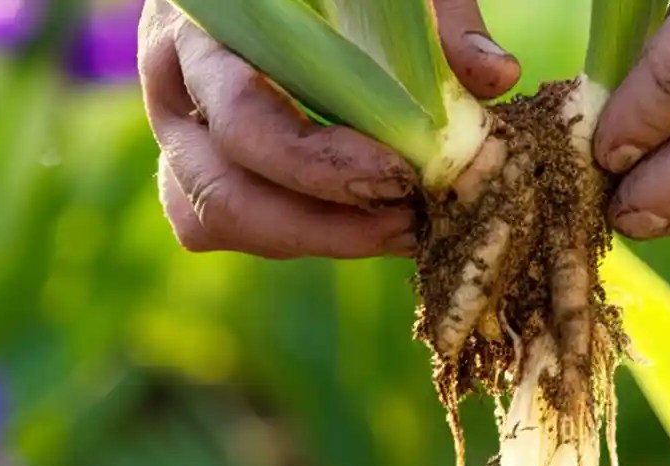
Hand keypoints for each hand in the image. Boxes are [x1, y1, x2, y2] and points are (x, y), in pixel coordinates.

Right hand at [139, 0, 518, 258]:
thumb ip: (439, 16)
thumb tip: (495, 76)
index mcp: (198, 31)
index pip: (240, 119)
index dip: (318, 165)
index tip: (401, 176)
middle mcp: (174, 91)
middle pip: (219, 192)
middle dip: (321, 223)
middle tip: (410, 222)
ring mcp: (182, 138)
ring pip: (217, 223)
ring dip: (313, 239)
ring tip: (399, 230)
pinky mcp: (206, 174)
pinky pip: (233, 229)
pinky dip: (301, 236)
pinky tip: (370, 224)